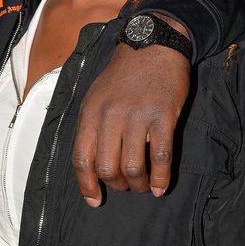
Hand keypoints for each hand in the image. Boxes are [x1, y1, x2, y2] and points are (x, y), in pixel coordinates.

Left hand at [72, 41, 190, 203]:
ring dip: (139, 184)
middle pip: (107, 168)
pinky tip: (161, 186)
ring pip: (133, 168)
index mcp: (90, 112)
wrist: (153, 46)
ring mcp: (137, 117)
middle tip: (126, 186)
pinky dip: (161, 178)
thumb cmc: (123, 75)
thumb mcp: (96, 96)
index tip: (94, 200)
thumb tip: (91, 164)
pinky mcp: (163, 117)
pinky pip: (161, 158)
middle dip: (117, 185)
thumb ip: (92, 126)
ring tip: (144, 185)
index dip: (86, 184)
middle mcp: (110, 116)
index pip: (81, 158)